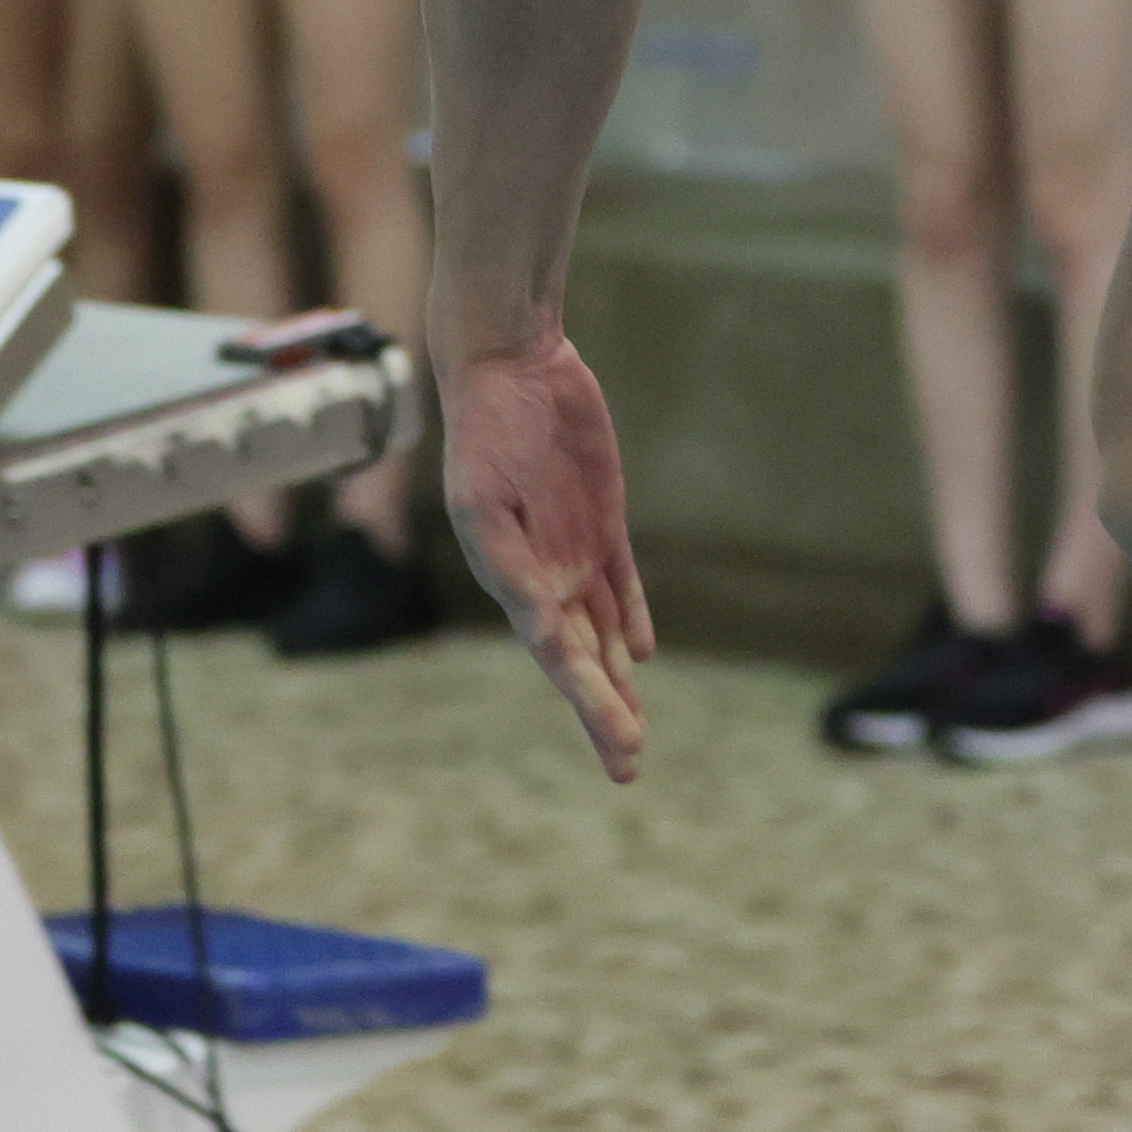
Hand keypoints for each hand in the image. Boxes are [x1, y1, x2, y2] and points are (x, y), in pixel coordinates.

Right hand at [444, 336, 654, 777]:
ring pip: (604, 630)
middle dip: (603, 711)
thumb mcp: (487, 501)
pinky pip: (622, 581)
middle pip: (581, 657)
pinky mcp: (602, 518)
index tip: (620, 739)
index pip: (558, 655)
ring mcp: (575, 548)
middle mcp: (544, 574)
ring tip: (633, 730)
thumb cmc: (487, 431)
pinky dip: (634, 616)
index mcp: (511, 579)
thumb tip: (543, 622)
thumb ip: (514, 563)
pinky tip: (643, 653)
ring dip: (618, 678)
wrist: (511, 367)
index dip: (589, 701)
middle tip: (628, 764)